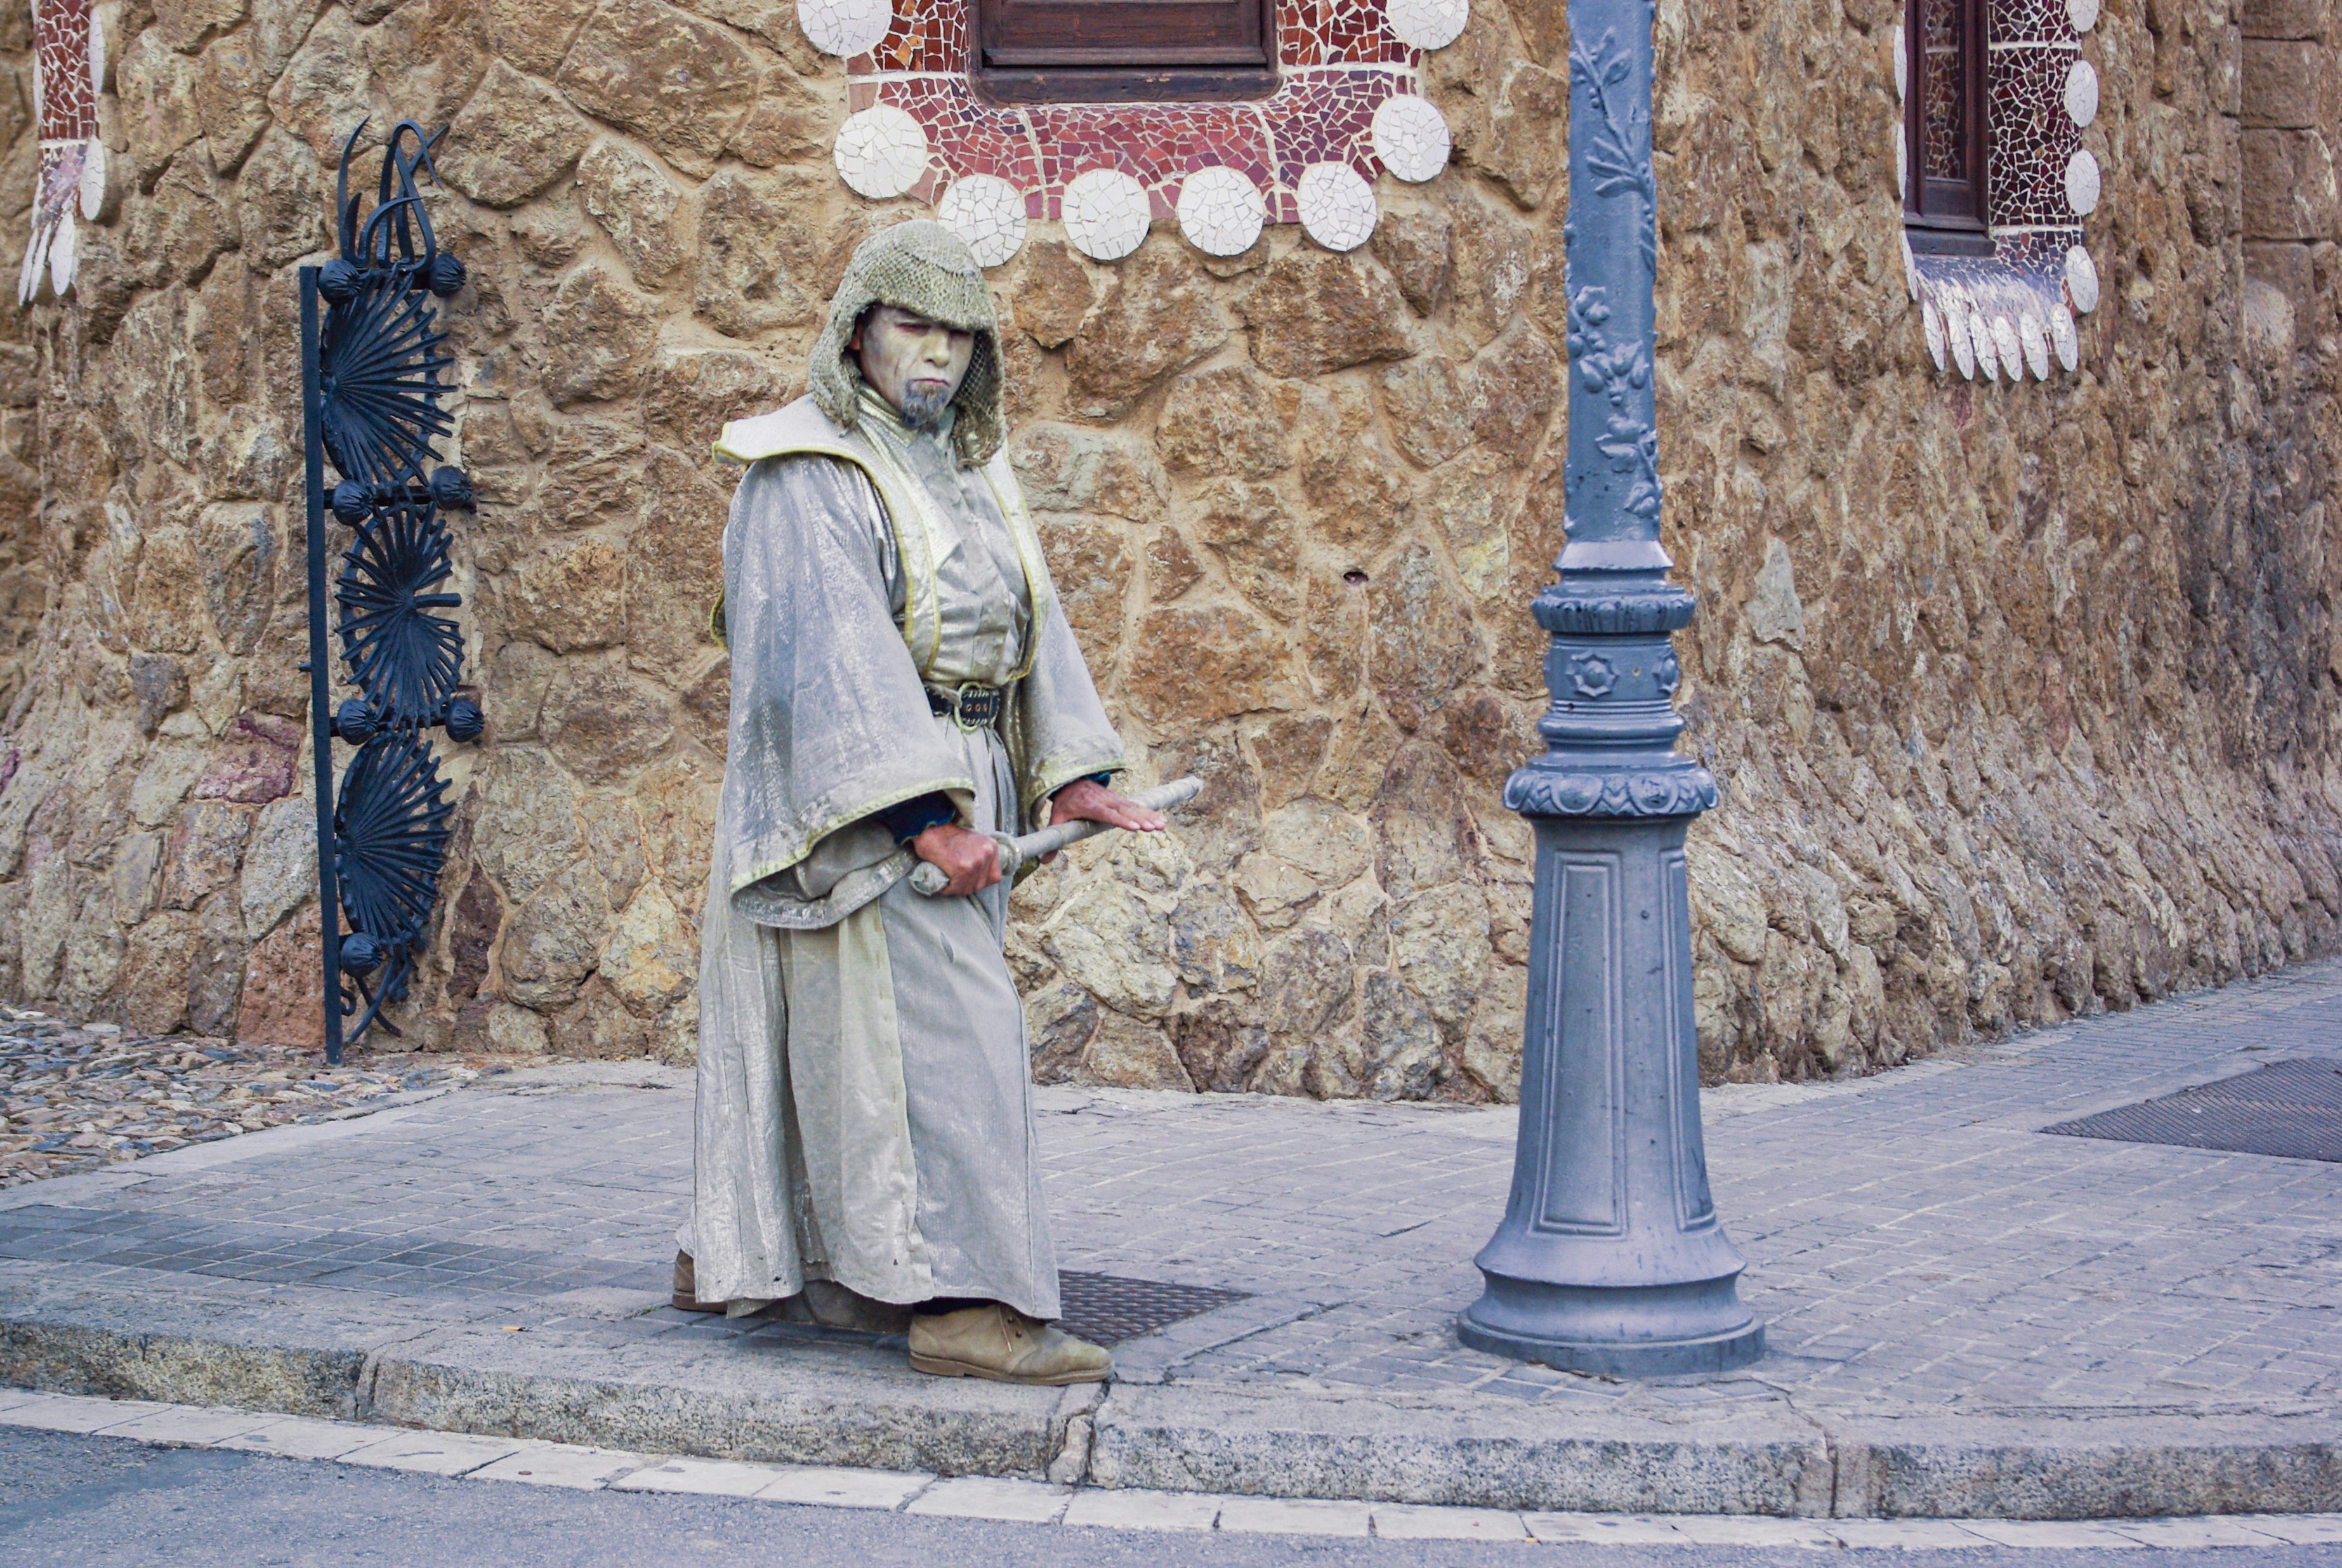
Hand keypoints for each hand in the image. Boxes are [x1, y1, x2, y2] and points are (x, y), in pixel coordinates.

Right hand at [911, 823, 1001, 896]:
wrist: (929, 826)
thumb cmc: (947, 835)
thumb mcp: (973, 843)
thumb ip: (980, 857)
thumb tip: (979, 877)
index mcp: (992, 847)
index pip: (995, 876)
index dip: (980, 881)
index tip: (969, 880)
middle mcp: (987, 853)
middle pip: (981, 885)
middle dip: (966, 886)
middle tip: (955, 883)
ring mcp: (975, 861)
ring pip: (968, 888)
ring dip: (956, 889)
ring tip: (948, 882)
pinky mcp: (962, 868)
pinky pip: (956, 888)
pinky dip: (948, 889)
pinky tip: (943, 884)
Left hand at [1043, 779, 1166, 862]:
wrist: (1073, 781)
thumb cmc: (1066, 802)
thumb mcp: (1057, 819)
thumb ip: (1053, 839)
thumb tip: (1043, 861)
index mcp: (1090, 805)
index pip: (1107, 814)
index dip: (1120, 820)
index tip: (1133, 827)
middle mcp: (1105, 801)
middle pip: (1125, 811)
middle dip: (1140, 819)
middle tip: (1154, 828)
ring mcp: (1115, 800)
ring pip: (1134, 808)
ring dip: (1149, 816)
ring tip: (1162, 826)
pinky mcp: (1120, 801)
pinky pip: (1136, 806)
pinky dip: (1149, 812)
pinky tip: (1161, 820)